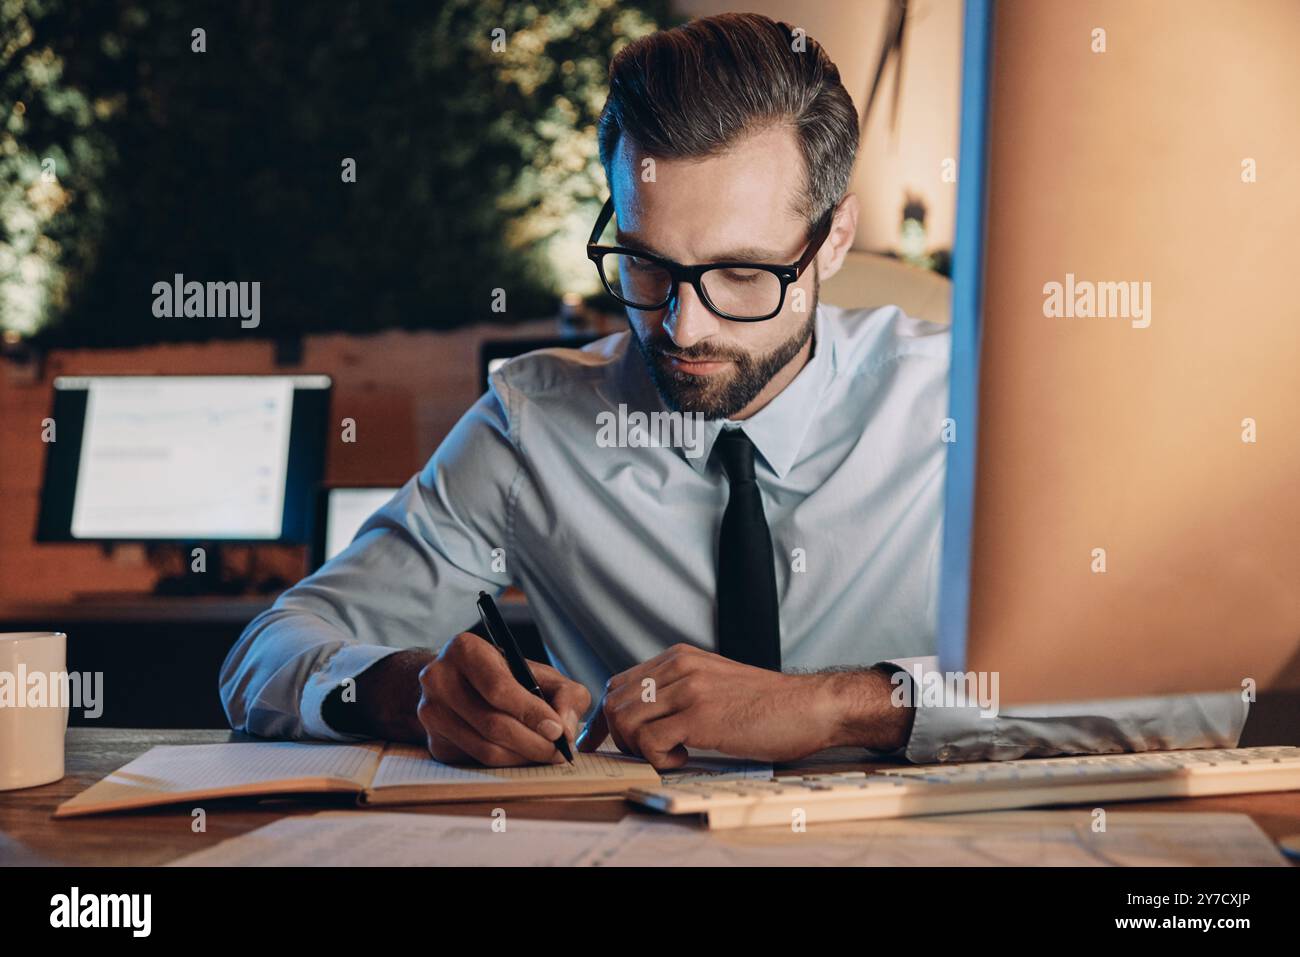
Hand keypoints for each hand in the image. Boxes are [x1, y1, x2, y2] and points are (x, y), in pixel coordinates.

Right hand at [416, 632, 591, 766]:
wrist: (459, 683)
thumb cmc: (507, 676)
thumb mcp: (540, 672)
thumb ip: (565, 693)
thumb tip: (565, 730)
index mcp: (465, 650)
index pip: (498, 688)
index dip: (531, 712)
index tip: (557, 731)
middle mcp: (438, 679)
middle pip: (492, 724)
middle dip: (533, 742)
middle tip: (558, 752)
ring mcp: (431, 712)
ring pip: (485, 749)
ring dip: (522, 757)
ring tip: (545, 754)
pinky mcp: (434, 742)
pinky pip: (476, 761)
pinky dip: (506, 763)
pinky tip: (522, 755)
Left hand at [578, 644, 903, 768]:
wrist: (811, 707)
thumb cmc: (768, 704)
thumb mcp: (715, 683)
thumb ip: (680, 690)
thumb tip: (645, 718)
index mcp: (679, 657)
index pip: (619, 685)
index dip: (612, 719)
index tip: (619, 744)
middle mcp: (678, 666)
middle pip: (614, 704)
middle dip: (622, 738)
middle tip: (654, 753)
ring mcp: (687, 689)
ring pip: (625, 721)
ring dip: (640, 749)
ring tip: (674, 754)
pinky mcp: (699, 716)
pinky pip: (649, 742)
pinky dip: (660, 759)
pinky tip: (688, 757)